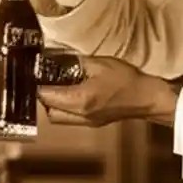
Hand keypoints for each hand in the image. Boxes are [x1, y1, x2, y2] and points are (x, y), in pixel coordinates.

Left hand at [36, 55, 179, 127]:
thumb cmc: (126, 79)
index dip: (38, 86)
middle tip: (46, 81)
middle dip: (44, 99)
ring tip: (58, 87)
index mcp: (81, 100)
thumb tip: (59, 60)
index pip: (48, 97)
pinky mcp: (94, 123)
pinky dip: (65, 109)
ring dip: (54, 106)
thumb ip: (76, 62)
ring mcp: (88, 122)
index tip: (34, 75)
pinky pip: (71, 119)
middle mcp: (81, 115)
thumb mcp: (99, 63)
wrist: (147, 97)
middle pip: (51, 114)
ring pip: (59, 119)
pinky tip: (71, 94)